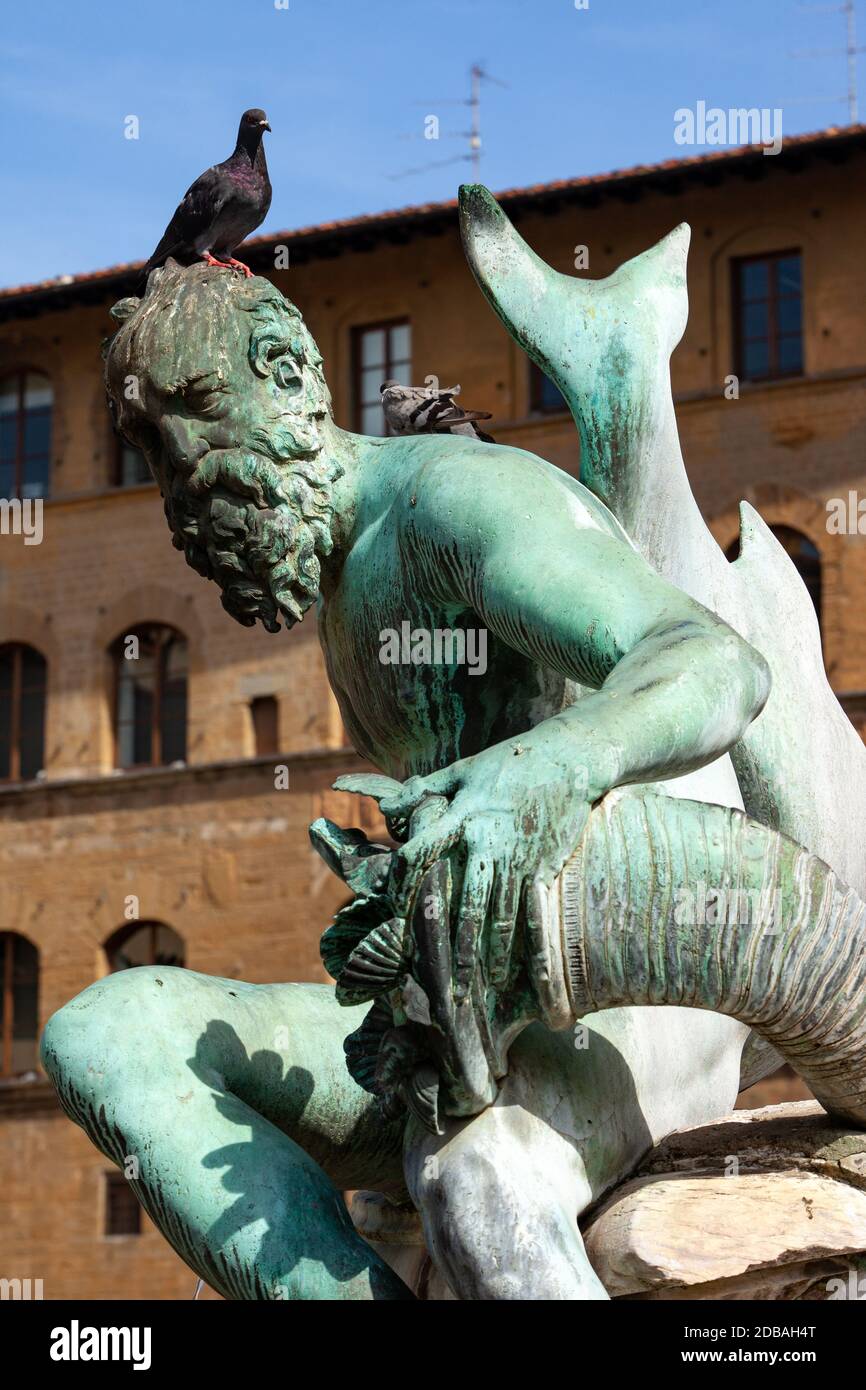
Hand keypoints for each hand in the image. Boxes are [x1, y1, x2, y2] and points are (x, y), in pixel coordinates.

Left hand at [343, 732, 597, 999]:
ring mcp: (520, 856)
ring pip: (500, 916)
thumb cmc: (509, 763)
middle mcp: (487, 840)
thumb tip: (388, 808)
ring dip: (488, 957)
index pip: (420, 853)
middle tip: (443, 986)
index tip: (394, 913)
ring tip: (476, 991)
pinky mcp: (546, 864)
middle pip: (465, 902)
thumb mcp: (463, 770)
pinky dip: (528, 948)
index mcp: (461, 816)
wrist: (568, 757)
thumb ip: (424, 790)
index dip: (404, 884)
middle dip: (453, 947)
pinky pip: (534, 913)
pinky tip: (521, 974)